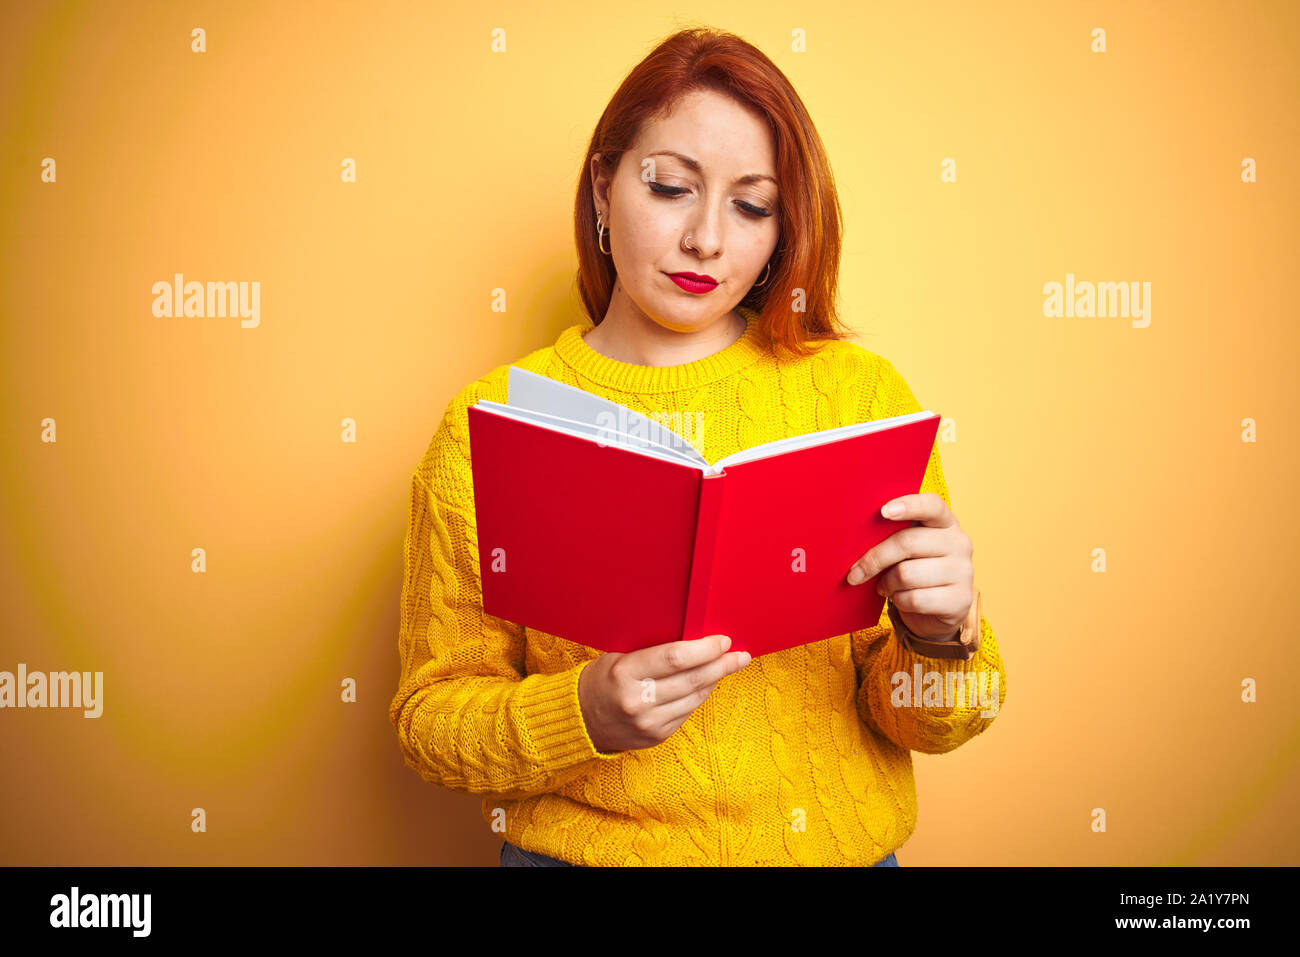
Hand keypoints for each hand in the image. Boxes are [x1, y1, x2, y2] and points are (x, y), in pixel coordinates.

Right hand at [577, 635, 750, 753]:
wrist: (580, 720)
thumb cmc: (601, 679)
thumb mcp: (618, 657)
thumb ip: (651, 651)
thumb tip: (693, 639)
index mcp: (625, 673)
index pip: (674, 658)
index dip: (704, 648)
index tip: (722, 641)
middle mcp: (638, 700)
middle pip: (692, 679)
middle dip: (721, 665)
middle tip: (740, 655)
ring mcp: (649, 722)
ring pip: (695, 697)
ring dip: (716, 680)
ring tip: (731, 666)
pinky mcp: (657, 736)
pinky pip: (687, 712)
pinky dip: (700, 695)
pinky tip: (708, 683)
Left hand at [845, 492, 974, 640]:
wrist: (937, 611)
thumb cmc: (915, 570)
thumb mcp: (908, 549)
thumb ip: (893, 535)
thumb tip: (856, 538)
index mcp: (946, 522)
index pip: (932, 505)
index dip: (908, 506)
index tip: (883, 511)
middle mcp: (960, 543)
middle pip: (907, 543)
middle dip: (875, 560)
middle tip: (856, 573)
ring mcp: (963, 572)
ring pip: (907, 574)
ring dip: (887, 584)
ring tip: (885, 586)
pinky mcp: (960, 599)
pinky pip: (915, 599)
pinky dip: (899, 601)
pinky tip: (901, 599)